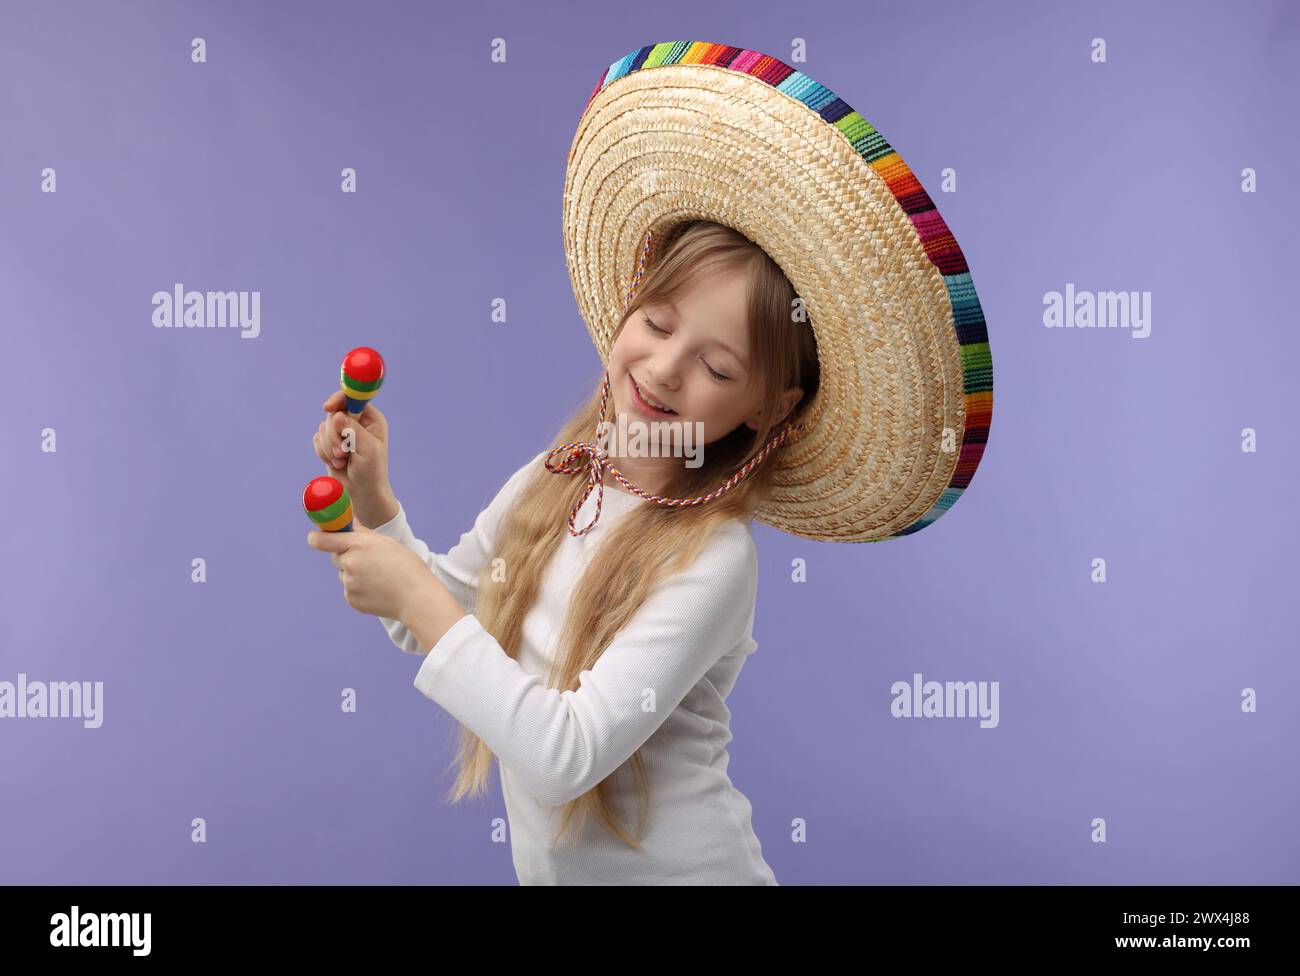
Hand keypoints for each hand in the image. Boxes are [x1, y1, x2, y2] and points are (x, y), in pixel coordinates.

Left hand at [306, 522, 429, 620]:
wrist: (417, 598)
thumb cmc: (407, 567)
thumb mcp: (387, 543)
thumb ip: (364, 534)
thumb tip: (350, 524)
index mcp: (359, 544)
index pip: (322, 540)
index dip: (317, 538)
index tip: (316, 537)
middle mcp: (350, 562)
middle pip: (336, 557)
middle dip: (347, 556)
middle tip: (369, 560)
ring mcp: (349, 583)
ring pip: (345, 574)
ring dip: (356, 574)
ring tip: (380, 578)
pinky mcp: (351, 599)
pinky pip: (350, 590)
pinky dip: (361, 589)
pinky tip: (379, 590)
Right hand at [312, 391, 396, 526]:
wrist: (361, 491)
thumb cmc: (371, 471)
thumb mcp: (367, 449)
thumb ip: (353, 430)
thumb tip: (338, 415)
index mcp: (371, 418)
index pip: (352, 398)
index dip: (338, 400)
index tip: (328, 408)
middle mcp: (356, 421)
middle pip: (333, 413)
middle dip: (334, 435)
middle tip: (343, 452)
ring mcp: (341, 431)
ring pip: (323, 427)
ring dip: (329, 447)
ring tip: (343, 461)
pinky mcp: (329, 442)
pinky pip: (316, 439)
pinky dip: (323, 453)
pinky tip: (336, 463)